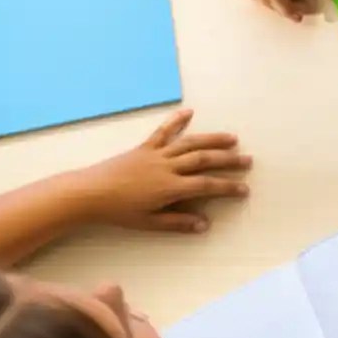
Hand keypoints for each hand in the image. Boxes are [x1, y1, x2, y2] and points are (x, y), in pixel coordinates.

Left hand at [73, 110, 250, 232]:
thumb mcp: (149, 222)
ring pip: (190, 143)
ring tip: (232, 138)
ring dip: (212, 139)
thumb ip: (178, 223)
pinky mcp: (145, 147)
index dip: (228, 187)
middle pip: (204, 160)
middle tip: (247, 160)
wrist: (89, 193)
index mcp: (170, 187)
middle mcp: (168, 167)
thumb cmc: (118, 212)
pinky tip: (189, 112)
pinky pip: (163, 132)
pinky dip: (176, 121)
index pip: (206, 186)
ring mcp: (157, 154)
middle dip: (228, 160)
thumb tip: (204, 225)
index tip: (244, 189)